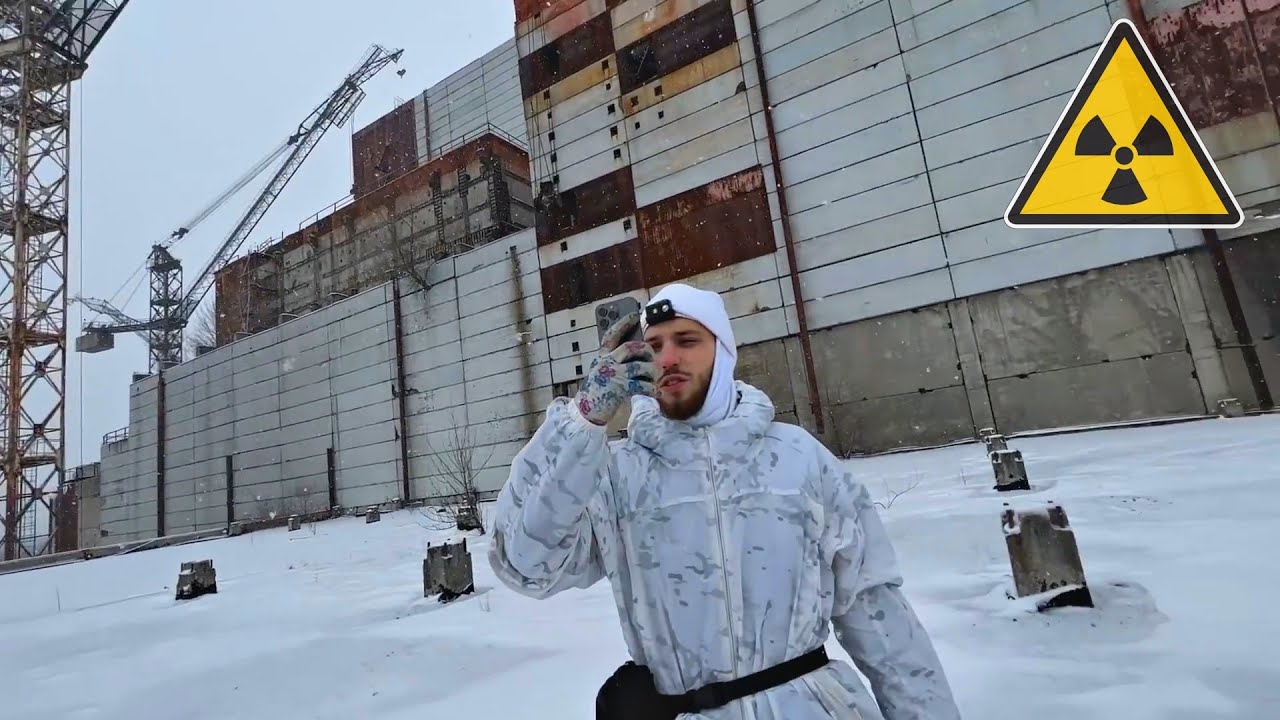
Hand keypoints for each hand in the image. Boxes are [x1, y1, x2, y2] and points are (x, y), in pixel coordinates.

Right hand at [575, 311, 656, 425]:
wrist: (586, 412)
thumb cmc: (598, 393)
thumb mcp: (603, 373)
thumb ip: (615, 363)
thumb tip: (638, 355)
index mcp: (602, 357)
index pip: (612, 335)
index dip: (623, 324)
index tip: (634, 315)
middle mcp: (606, 363)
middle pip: (631, 347)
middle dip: (646, 351)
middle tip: (652, 359)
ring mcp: (612, 375)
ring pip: (640, 366)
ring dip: (652, 372)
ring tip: (655, 378)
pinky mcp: (619, 389)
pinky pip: (641, 385)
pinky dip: (651, 389)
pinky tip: (655, 392)